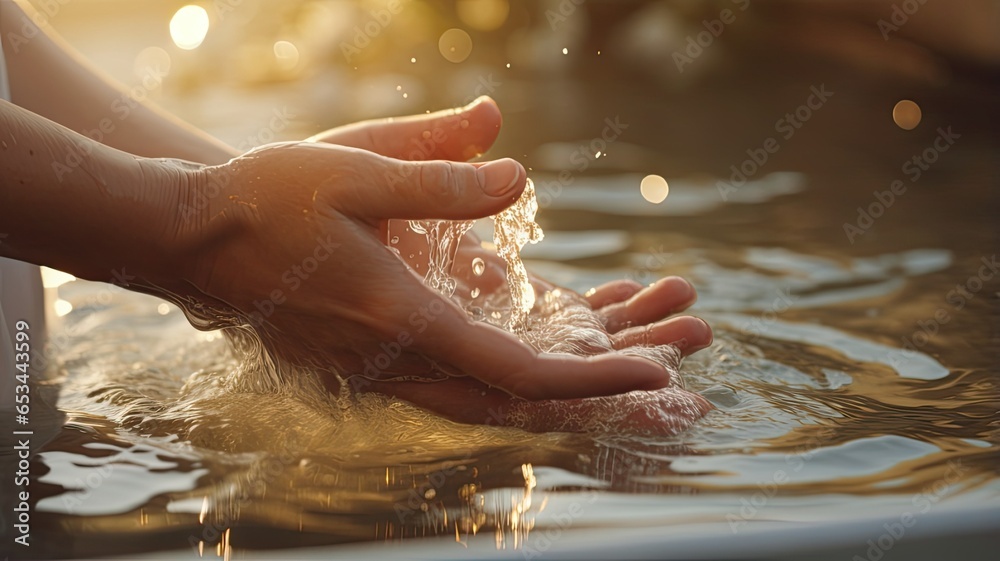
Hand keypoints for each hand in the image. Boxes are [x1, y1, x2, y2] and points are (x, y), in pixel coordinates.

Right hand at [295, 97, 714, 432]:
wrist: (194, 239)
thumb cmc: (267, 200)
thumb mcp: (354, 170)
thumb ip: (440, 175)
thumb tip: (518, 175)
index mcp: (400, 319)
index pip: (516, 370)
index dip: (594, 378)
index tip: (658, 371)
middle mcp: (396, 361)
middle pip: (515, 402)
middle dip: (596, 393)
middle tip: (670, 372)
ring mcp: (382, 368)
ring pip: (489, 397)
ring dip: (561, 381)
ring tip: (631, 348)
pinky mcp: (373, 357)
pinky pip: (459, 377)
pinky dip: (514, 369)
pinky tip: (551, 341)